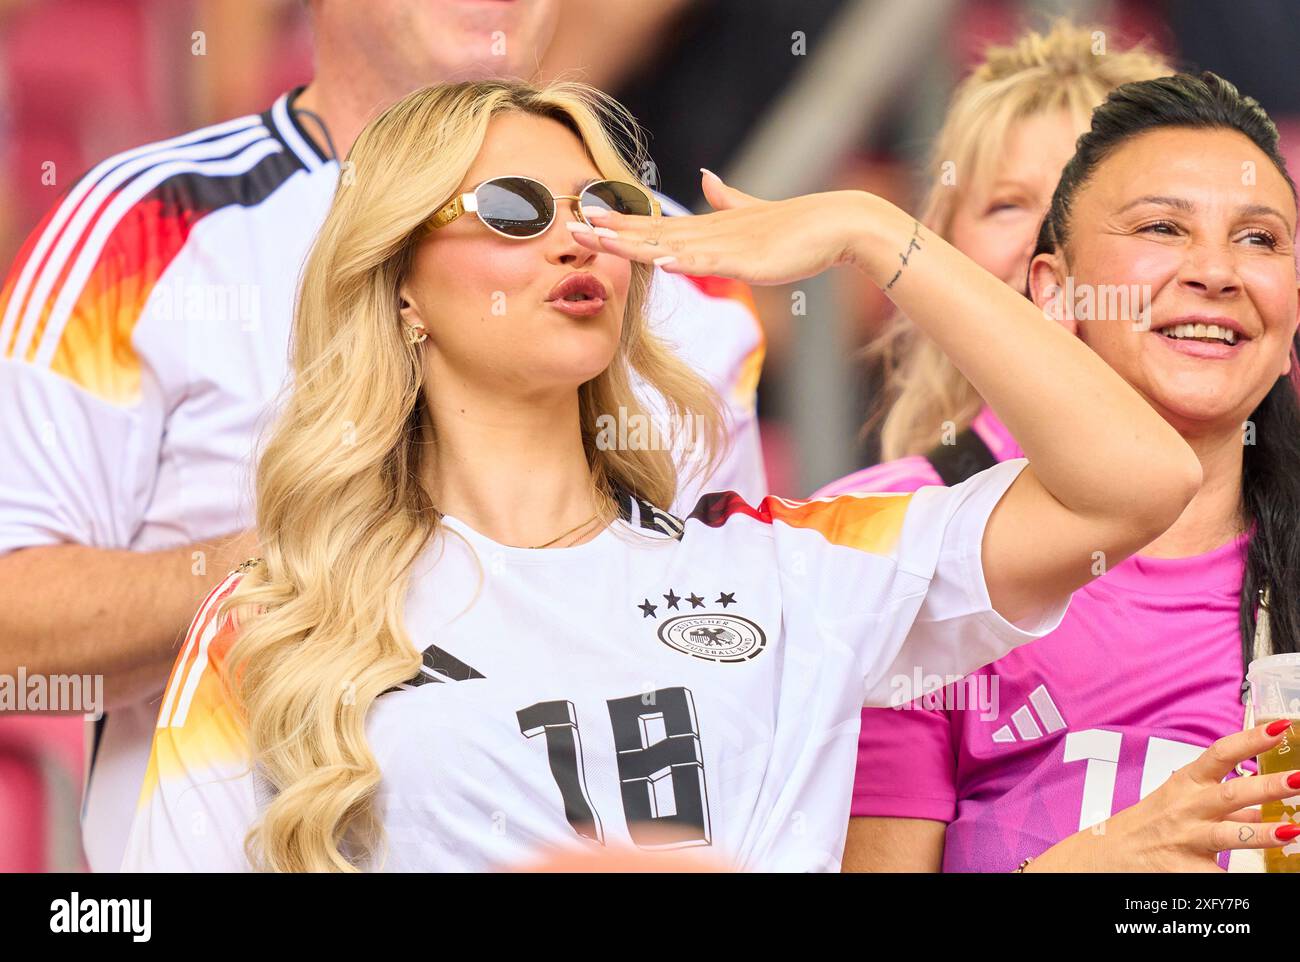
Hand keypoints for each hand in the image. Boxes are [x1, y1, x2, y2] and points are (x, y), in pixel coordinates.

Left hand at [567, 169, 876, 286]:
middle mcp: (710, 232)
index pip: (653, 227)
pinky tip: (659, 260)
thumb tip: (708, 176)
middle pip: (651, 233)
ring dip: (634, 243)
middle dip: (610, 232)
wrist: (837, 224)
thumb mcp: (754, 213)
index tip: (583, 221)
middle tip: (568, 228)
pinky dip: (683, 260)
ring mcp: (728, 245)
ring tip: (599, 240)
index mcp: (709, 228)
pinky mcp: (748, 260)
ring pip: (671, 244)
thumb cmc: (797, 228)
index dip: (618, 225)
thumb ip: (728, 198)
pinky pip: (710, 262)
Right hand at [1026, 721, 1299, 871]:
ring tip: (1293, 831)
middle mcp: (1186, 808)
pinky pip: (1217, 876)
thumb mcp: (1180, 804)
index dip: (1250, 740)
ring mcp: (1185, 839)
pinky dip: (1237, 879)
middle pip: (1229, 793)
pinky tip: (1265, 878)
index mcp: (1186, 784)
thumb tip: (1264, 808)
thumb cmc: (1147, 825)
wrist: (1106, 855)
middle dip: (1266, 787)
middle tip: (1298, 779)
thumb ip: (1225, 807)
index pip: (1220, 754)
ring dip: (1261, 833)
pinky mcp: (1184, 871)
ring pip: (1227, 834)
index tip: (1281, 729)